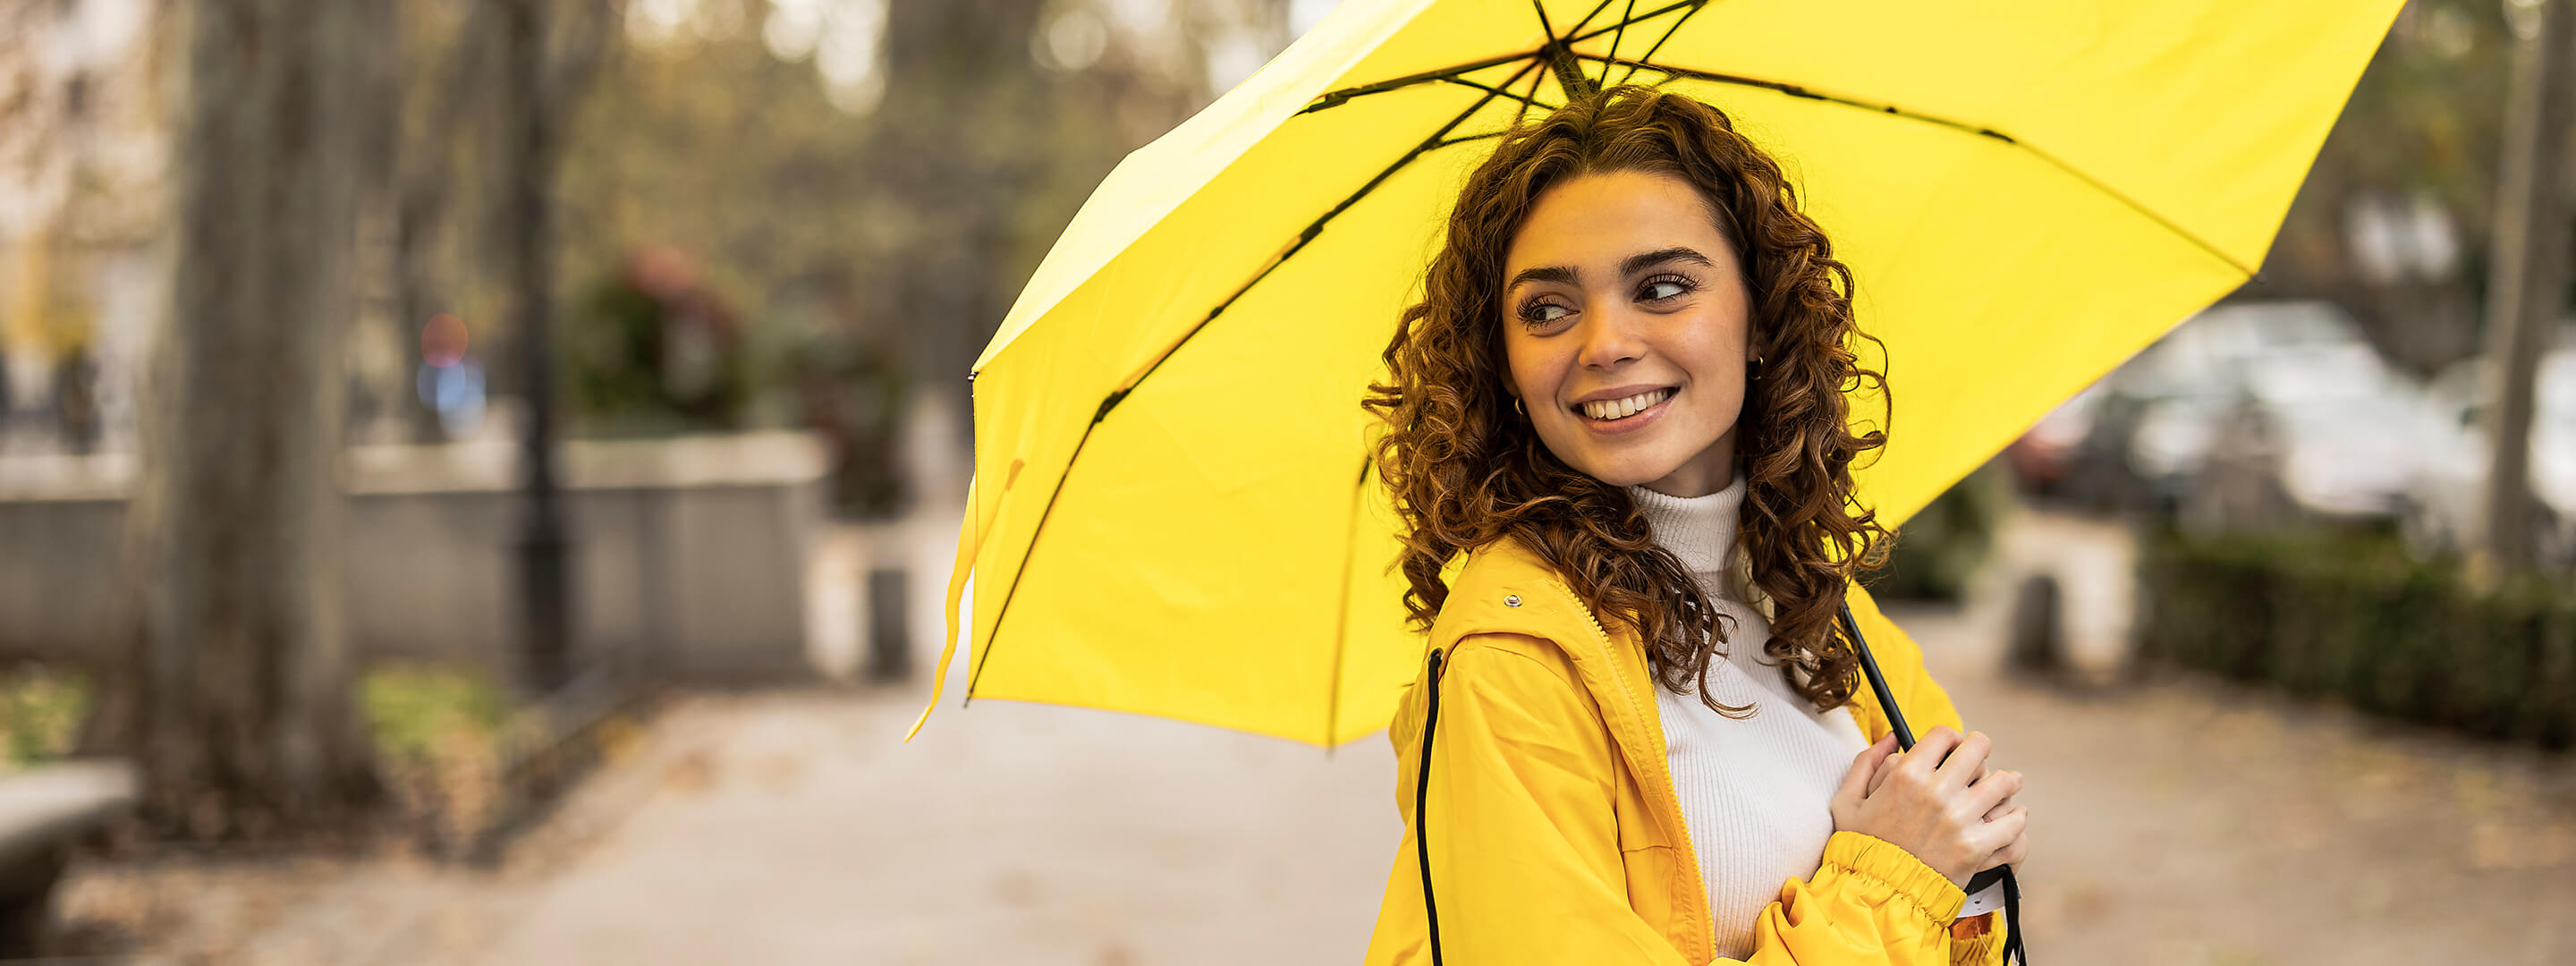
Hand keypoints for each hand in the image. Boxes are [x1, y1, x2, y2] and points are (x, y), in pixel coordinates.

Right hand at [1830, 726, 2027, 889]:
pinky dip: (2017, 817)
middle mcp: (1936, 792)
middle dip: (1981, 749)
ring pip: (2002, 782)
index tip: (1953, 747)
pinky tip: (2013, 815)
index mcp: (1906, 776)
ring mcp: (1958, 820)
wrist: (1878, 893)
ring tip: (2006, 784)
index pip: (1944, 734)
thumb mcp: (1847, 801)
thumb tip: (1890, 738)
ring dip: (2006, 782)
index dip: (1951, 737)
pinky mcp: (1975, 847)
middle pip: (1978, 748)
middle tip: (1981, 761)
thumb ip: (1865, 763)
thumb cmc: (1862, 847)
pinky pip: (2012, 823)